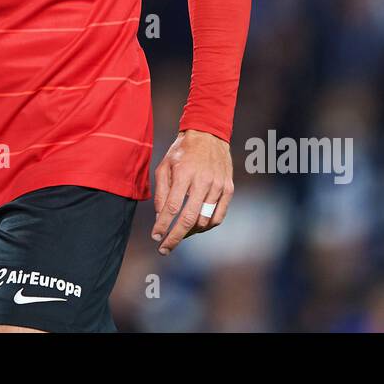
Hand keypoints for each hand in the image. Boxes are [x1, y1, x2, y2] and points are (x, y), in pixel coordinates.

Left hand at [151, 129, 233, 254]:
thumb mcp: (165, 166)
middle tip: (164, 249)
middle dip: (175, 237)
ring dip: (190, 232)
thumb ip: (162, 192)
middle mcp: (203, 180)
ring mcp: (218, 185)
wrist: (208, 135)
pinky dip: (206, 226)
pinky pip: (218, 216)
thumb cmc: (182, 152)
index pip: (172, 207)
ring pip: (204, 220)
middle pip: (189, 218)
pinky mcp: (228, 189)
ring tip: (179, 234)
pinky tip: (196, 228)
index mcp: (184, 173)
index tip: (155, 237)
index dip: (163, 225)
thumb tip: (160, 217)